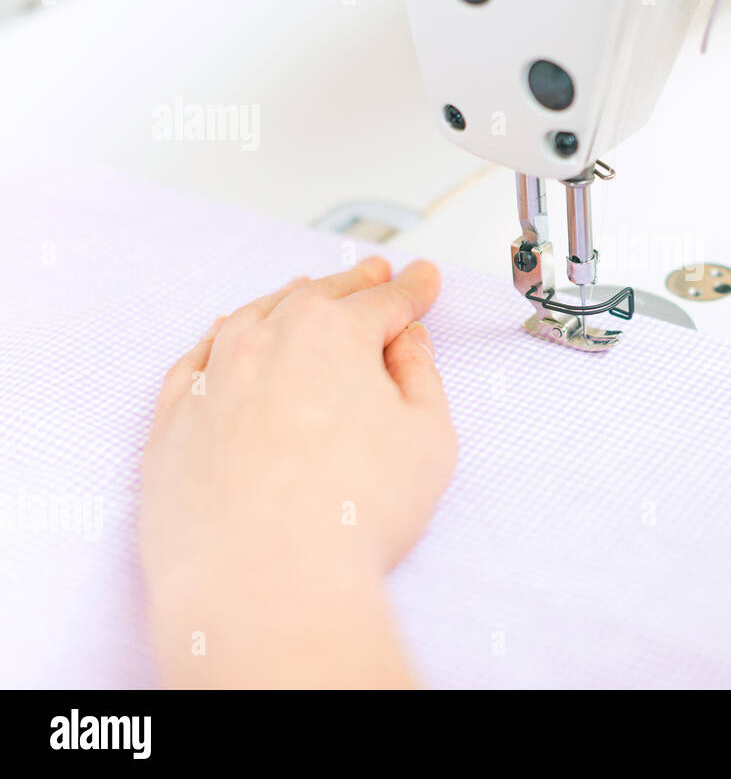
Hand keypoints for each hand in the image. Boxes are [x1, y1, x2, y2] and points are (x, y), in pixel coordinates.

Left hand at [140, 256, 455, 686]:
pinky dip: (221, 338)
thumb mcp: (428, 439)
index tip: (423, 281)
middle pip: (318, 298)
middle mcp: (266, 341)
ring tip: (307, 292)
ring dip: (288, 301)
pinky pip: (197, 359)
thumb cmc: (349, 516)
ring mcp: (213, 378)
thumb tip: (407, 345)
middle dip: (354, 284)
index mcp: (335, 334)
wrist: (262, 583)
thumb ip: (421, 378)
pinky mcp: (174, 421)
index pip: (384, 301)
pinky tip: (231, 335)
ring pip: (254, 318)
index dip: (412, 290)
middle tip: (377, 275)